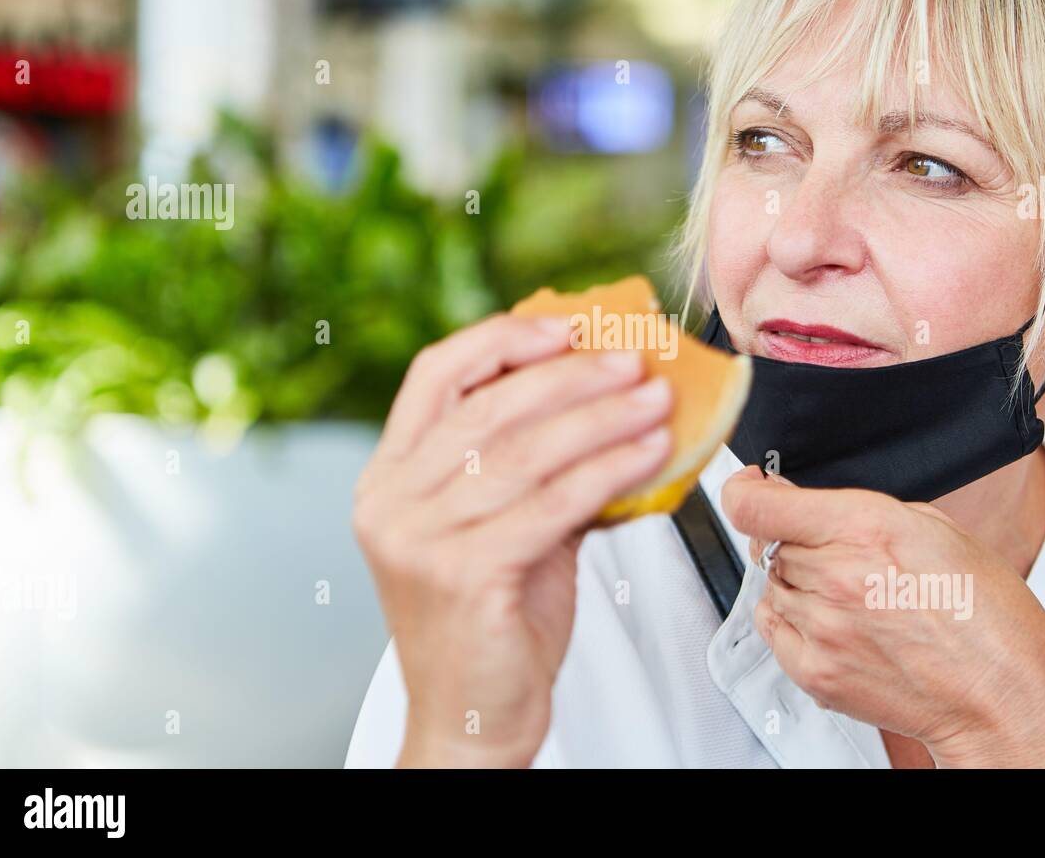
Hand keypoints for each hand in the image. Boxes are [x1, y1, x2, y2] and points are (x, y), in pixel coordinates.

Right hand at [354, 313, 671, 767]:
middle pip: (487, 408)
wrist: (473, 719)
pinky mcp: (463, 575)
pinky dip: (608, 471)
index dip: (502, 340)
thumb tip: (608, 398)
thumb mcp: (502, 525)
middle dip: (569, 376)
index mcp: (389, 477)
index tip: (567, 326)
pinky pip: (551, 504)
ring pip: (523, 453)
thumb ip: (533, 465)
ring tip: (655, 400)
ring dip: (601, 419)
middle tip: (632, 360)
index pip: (435, 375)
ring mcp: (420, 540)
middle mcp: (391, 502)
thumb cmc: (493, 621)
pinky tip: (649, 453)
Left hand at [721, 467, 1044, 767]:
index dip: (744, 491)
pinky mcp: (815, 672)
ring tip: (855, 598)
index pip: (756, 506)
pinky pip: (773, 629)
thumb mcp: (934, 529)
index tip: (751, 488)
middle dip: (796, 542)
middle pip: (769, 544)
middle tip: (843, 558)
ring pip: (772, 586)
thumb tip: (798, 497)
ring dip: (799, 584)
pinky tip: (839, 625)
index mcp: (865, 529)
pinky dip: (795, 622)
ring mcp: (822, 628)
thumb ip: (857, 509)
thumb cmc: (986, 615)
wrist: (1003, 695)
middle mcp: (836, 577)